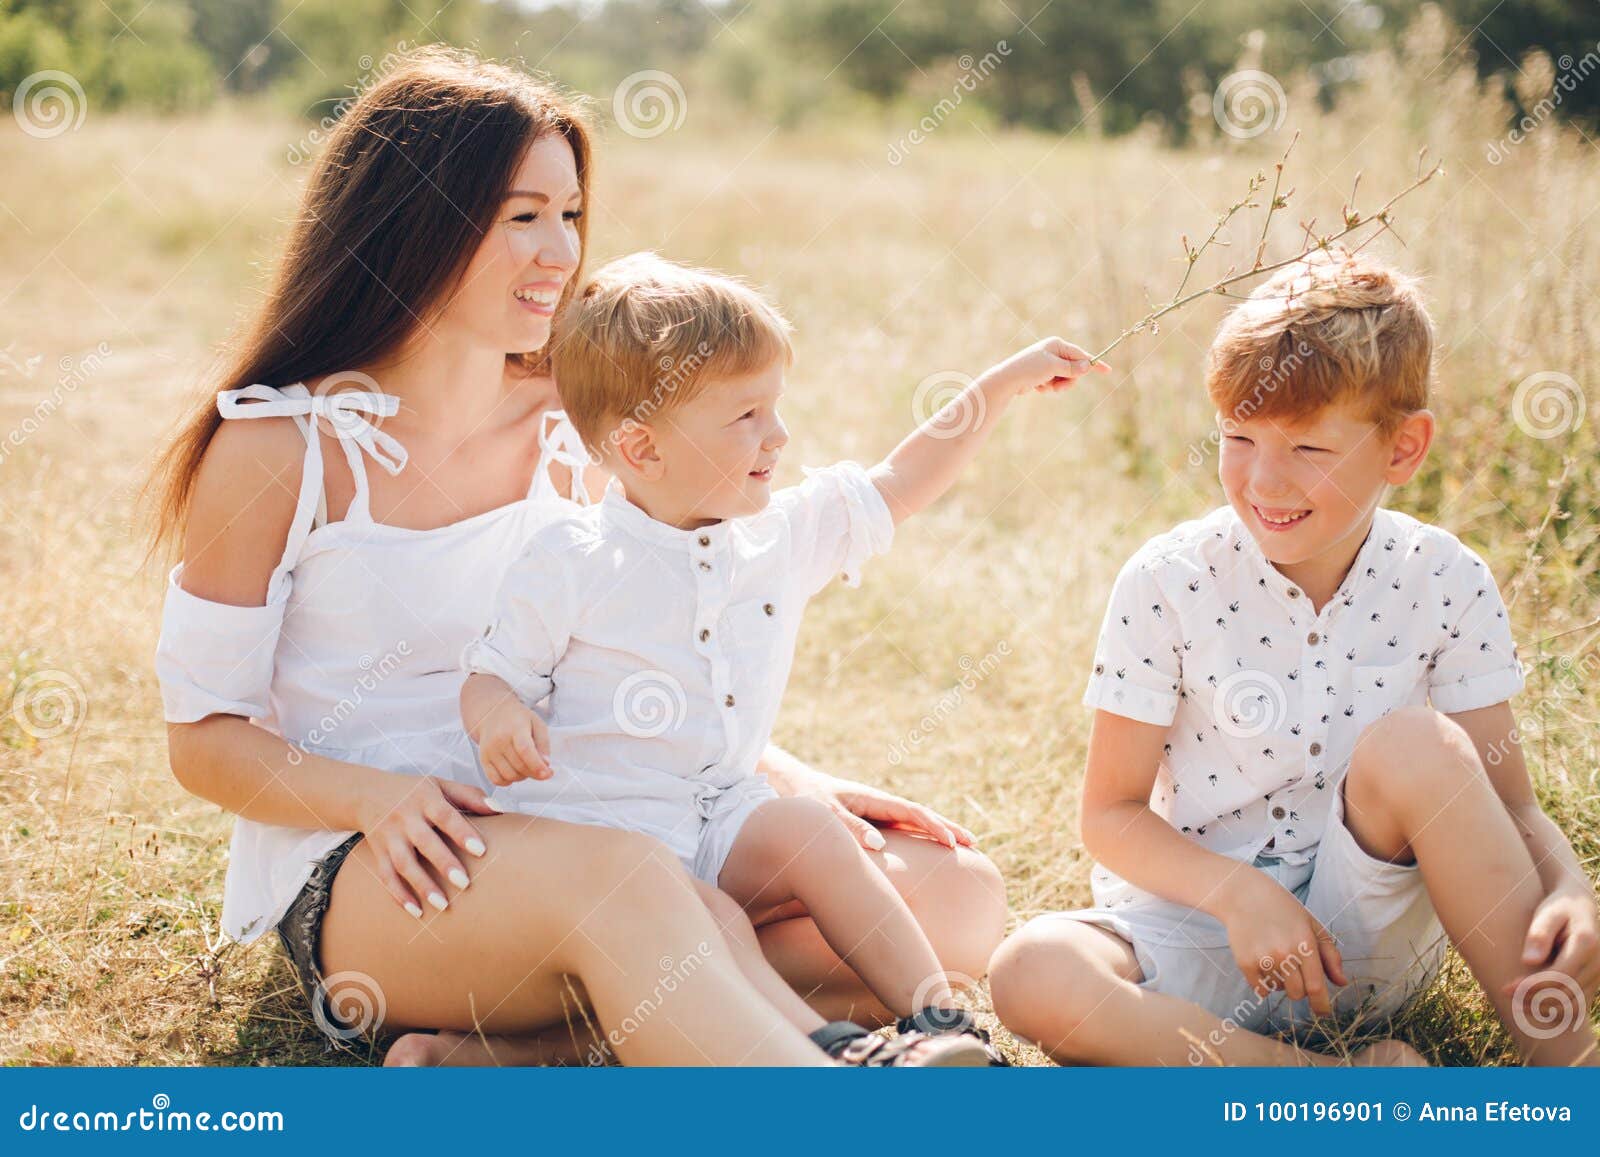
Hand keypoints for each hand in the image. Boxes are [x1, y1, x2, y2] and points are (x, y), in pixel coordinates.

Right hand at [354, 774, 499, 916]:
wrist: (366, 793)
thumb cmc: (415, 792)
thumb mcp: (441, 785)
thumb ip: (470, 796)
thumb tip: (500, 809)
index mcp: (425, 798)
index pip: (445, 815)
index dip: (462, 832)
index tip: (481, 851)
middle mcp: (405, 817)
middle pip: (424, 842)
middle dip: (443, 863)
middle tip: (465, 884)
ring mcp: (389, 836)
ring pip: (403, 863)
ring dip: (421, 885)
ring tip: (443, 905)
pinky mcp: (378, 852)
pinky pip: (386, 876)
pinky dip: (399, 895)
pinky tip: (417, 912)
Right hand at [478, 699, 551, 786]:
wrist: (492, 714)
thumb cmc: (517, 719)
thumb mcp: (537, 724)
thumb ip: (543, 744)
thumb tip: (545, 764)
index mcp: (516, 728)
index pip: (525, 749)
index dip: (537, 765)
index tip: (547, 774)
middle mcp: (500, 740)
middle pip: (519, 766)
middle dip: (534, 773)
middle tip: (541, 769)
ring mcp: (489, 751)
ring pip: (509, 775)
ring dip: (522, 777)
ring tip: (527, 768)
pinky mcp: (483, 760)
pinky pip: (496, 779)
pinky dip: (507, 781)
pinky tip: (514, 772)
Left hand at [784, 769, 974, 851]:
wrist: (789, 786)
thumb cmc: (805, 798)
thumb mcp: (826, 813)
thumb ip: (851, 827)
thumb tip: (880, 846)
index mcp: (873, 799)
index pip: (913, 813)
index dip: (934, 827)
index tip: (953, 843)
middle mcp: (879, 806)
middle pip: (921, 817)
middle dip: (947, 828)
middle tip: (974, 844)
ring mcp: (876, 814)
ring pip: (913, 825)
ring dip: (937, 834)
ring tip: (962, 848)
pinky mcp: (869, 823)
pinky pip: (900, 832)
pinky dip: (919, 839)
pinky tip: (928, 853)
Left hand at [981, 337, 1109, 396]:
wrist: (1008, 380)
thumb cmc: (1030, 369)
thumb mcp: (1053, 368)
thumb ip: (1071, 368)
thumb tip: (1087, 366)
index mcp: (1057, 344)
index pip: (1081, 354)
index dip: (1093, 363)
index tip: (1107, 371)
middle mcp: (1053, 351)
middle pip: (1074, 369)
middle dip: (1068, 381)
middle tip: (1059, 388)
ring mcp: (1048, 363)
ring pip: (1065, 378)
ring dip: (1057, 386)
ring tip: (1045, 387)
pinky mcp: (1043, 374)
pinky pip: (1054, 383)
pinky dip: (1048, 387)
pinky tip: (1037, 387)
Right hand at [1217, 870, 1347, 1016]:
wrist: (1243, 895)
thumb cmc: (1282, 909)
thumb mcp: (1312, 925)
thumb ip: (1330, 955)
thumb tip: (1341, 983)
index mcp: (1305, 944)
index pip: (1316, 987)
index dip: (1321, 1005)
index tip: (1323, 1012)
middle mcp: (1284, 953)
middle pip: (1297, 994)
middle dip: (1299, 988)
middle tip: (1293, 970)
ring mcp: (1263, 958)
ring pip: (1278, 990)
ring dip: (1280, 982)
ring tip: (1274, 958)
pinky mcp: (1244, 962)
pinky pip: (1259, 988)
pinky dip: (1263, 982)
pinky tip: (1262, 963)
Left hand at [1503, 884, 1599, 1006]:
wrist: (1580, 907)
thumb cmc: (1559, 908)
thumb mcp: (1547, 912)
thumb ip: (1539, 934)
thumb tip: (1529, 960)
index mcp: (1587, 944)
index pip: (1560, 976)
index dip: (1532, 986)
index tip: (1507, 988)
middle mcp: (1597, 964)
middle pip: (1565, 993)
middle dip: (1533, 997)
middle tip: (1506, 992)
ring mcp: (1598, 975)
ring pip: (1572, 1004)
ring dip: (1543, 1007)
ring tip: (1515, 1000)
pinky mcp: (1592, 983)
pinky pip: (1576, 1005)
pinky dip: (1555, 1009)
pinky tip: (1531, 1004)